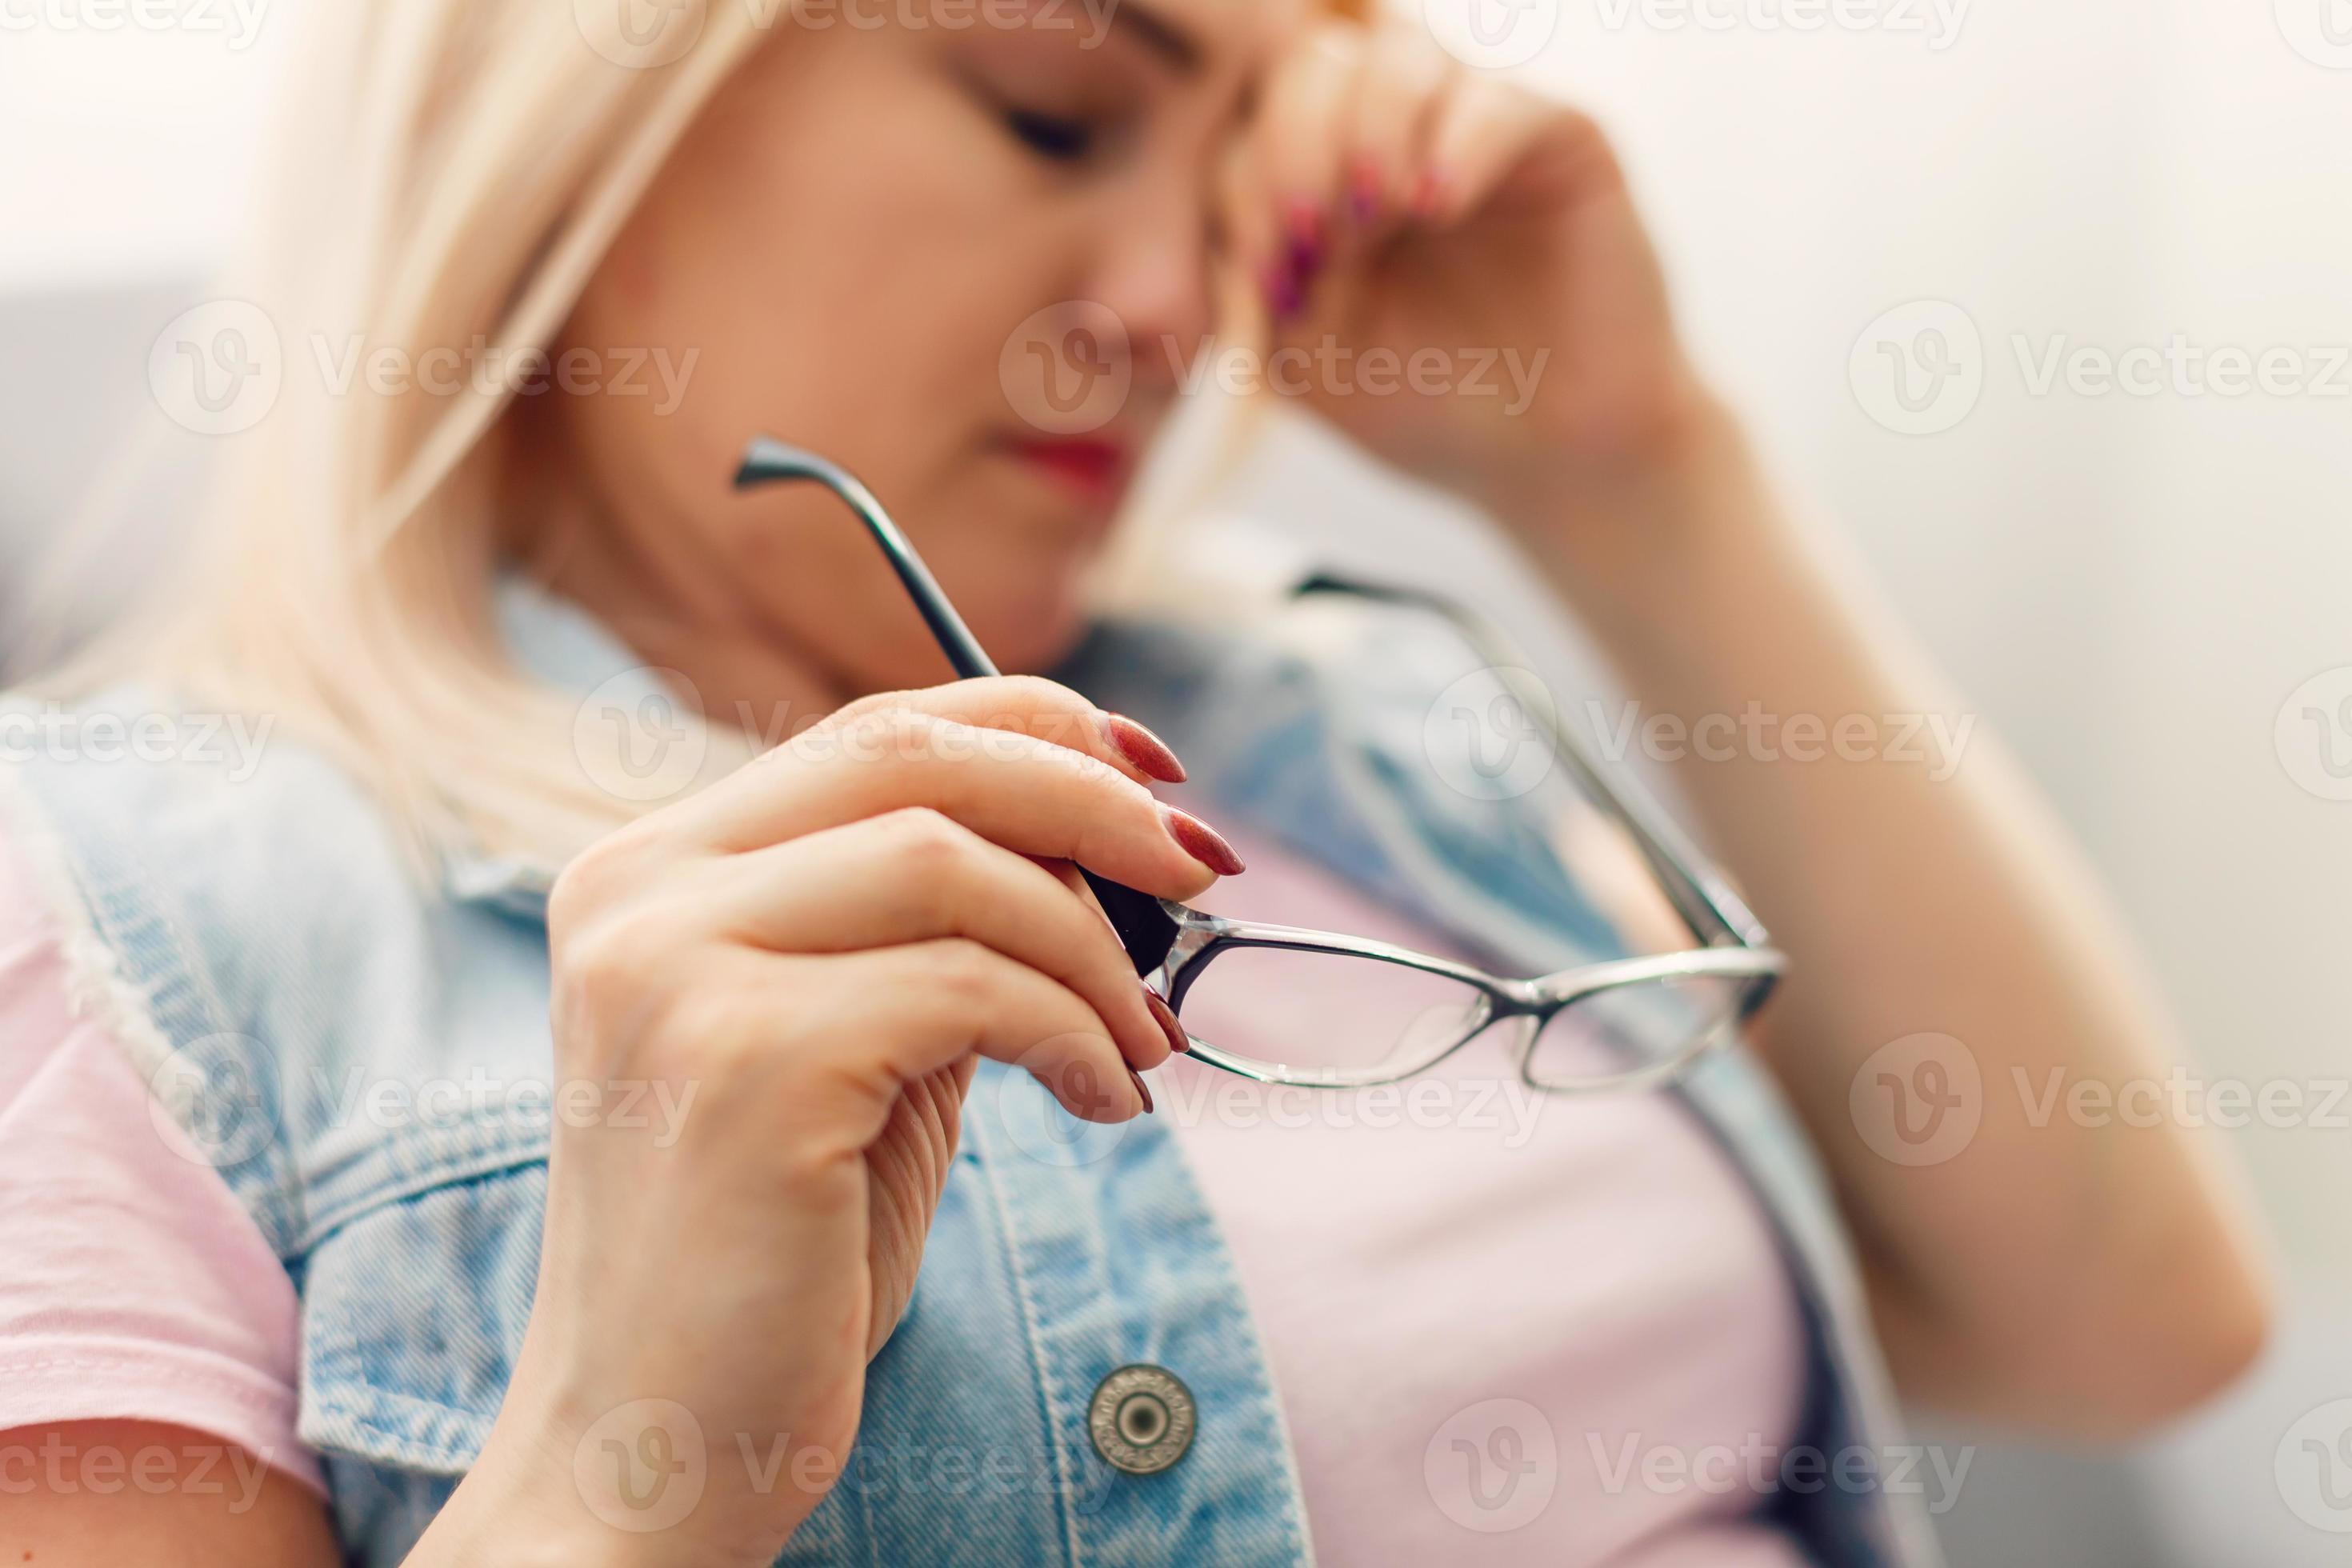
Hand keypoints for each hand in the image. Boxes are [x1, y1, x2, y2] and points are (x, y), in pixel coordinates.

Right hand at [441, 679, 1220, 1565]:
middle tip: (1199, 868)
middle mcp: (638, 893)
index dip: (1035, 726)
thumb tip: (1103, 841)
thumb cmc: (769, 1253)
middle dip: (1090, 800)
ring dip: (1092, 946)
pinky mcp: (746, 1062)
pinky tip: (1103, 1102)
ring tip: (1144, 1040)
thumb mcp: (845, 1047)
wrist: (654, 1444)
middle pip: (915, 757)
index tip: (1152, 777)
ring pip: (954, 863)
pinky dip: (1076, 1033)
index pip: (872, 730)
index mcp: (646, 871)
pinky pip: (973, 988)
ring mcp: (677, 970)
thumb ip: (925, 932)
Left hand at [1219, 18, 1719, 529]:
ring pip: (1400, 51)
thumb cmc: (1435, 410)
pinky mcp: (1559, 140)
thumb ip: (1259, 299)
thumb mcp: (1317, 368)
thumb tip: (1227, 233)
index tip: (1275, 278)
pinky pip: (1497, 97)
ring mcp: (1473, 129)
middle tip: (1318, 236)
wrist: (1553, 458)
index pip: (1257, 133)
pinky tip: (1439, 205)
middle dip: (1297, 146)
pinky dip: (1456, 141)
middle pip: (1317, 68)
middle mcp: (1396, 138)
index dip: (1250, 192)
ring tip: (1378, 215)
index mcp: (1324, 187)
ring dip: (1368, 126)